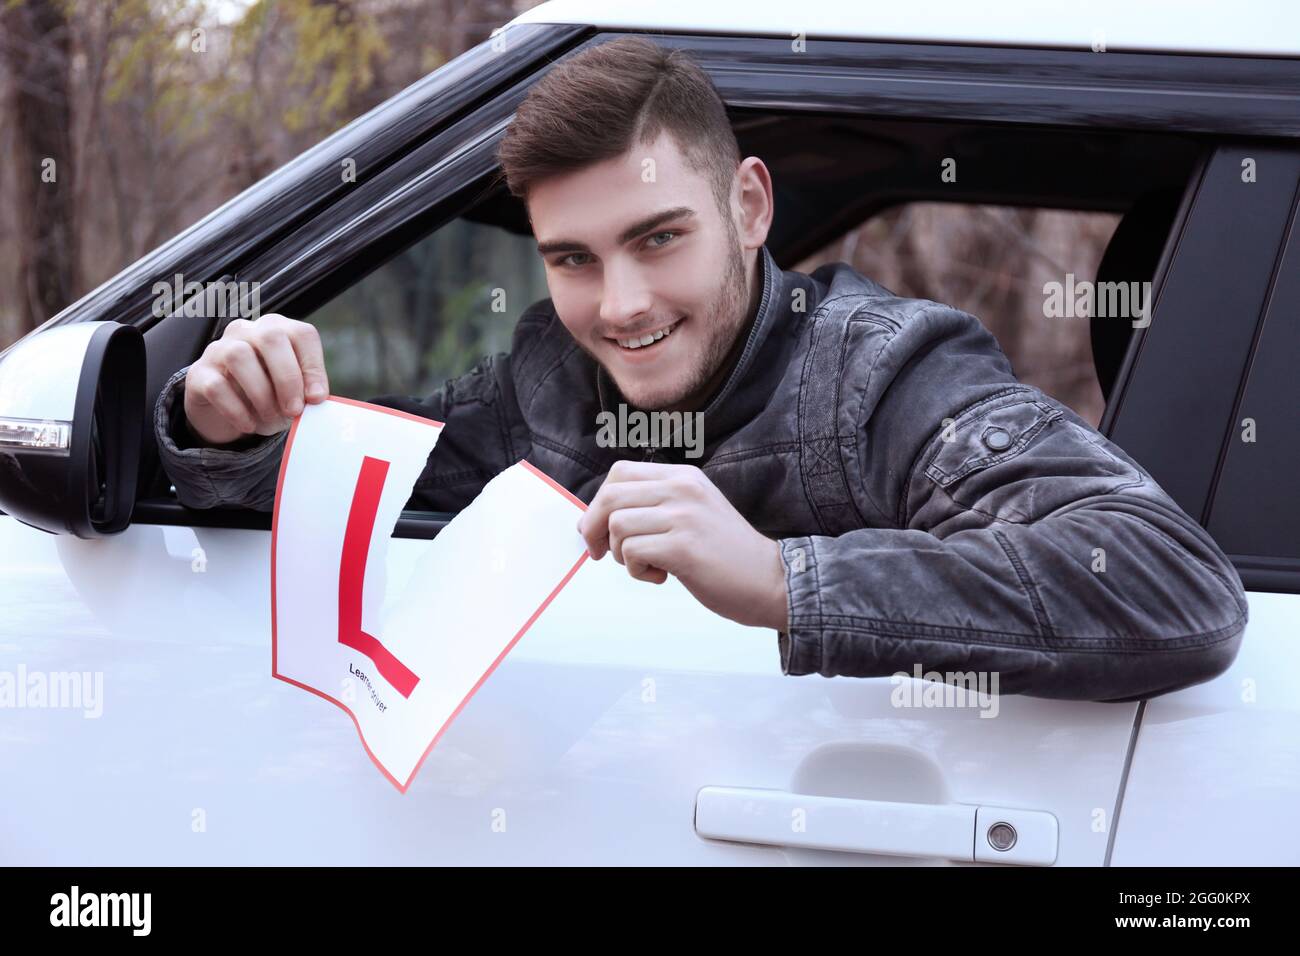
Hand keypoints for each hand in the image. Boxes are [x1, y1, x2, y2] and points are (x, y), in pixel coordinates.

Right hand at [183, 314, 329, 445]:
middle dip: (287, 378)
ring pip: (239, 356)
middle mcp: (247, 331)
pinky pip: (216, 386)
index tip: (317, 398)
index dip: (313, 367)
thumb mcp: (291, 392)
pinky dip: (236, 410)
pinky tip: (248, 425)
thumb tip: (315, 400)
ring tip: (271, 419)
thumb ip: (304, 392)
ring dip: (261, 394)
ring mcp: (219, 349)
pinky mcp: (198, 373)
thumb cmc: (268, 395)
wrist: (226, 411)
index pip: (302, 335)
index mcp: (278, 330)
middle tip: (294, 410)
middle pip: (270, 338)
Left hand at [577, 461, 789, 630]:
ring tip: (649, 565)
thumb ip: (655, 506)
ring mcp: (684, 516)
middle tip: (600, 553)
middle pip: (610, 496)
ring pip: (617, 526)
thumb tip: (597, 518)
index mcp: (683, 476)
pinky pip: (632, 553)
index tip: (598, 530)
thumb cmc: (725, 554)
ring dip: (622, 554)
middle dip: (593, 528)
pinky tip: (662, 576)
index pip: (620, 473)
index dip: (599, 503)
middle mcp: (682, 489)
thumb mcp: (693, 511)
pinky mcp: (684, 547)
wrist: (770, 580)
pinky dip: (637, 571)